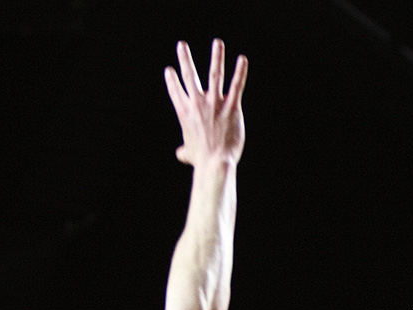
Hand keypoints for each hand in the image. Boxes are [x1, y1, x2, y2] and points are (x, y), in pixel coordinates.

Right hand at [164, 39, 247, 167]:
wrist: (215, 163)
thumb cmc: (202, 160)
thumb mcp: (190, 154)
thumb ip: (185, 151)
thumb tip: (181, 154)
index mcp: (185, 113)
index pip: (176, 91)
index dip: (172, 80)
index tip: (169, 70)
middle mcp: (198, 104)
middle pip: (190, 76)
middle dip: (185, 59)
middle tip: (181, 45)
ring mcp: (215, 104)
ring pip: (215, 74)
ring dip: (216, 57)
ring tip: (217, 43)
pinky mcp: (232, 108)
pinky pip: (236, 86)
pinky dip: (240, 72)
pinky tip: (242, 60)